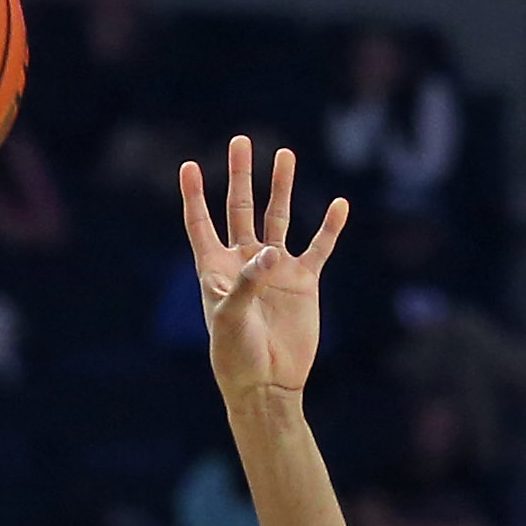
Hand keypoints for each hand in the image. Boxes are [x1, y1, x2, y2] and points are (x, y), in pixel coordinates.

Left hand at [178, 136, 347, 406]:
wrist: (268, 383)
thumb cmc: (236, 356)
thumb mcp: (231, 318)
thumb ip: (248, 282)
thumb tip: (272, 252)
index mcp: (215, 268)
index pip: (200, 224)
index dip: (193, 196)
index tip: (188, 165)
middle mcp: (245, 262)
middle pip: (240, 209)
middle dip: (239, 176)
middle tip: (241, 141)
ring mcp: (275, 269)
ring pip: (278, 217)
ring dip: (281, 187)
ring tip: (285, 155)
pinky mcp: (303, 281)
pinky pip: (319, 247)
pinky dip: (329, 226)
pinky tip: (338, 204)